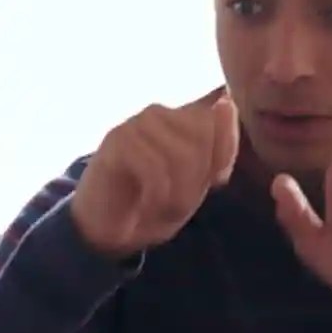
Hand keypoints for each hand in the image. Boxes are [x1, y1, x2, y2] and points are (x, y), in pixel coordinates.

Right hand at [72, 87, 237, 258]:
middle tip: (180, 205)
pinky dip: (157, 197)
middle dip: (197, 181)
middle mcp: (160, 112)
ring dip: (177, 195)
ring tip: (162, 208)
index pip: (222, 118)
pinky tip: (147, 206)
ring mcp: (136, 123)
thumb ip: (219, 147)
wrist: (105, 229)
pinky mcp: (116, 140)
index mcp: (183, 117)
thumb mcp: (199, 182)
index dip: (223, 157)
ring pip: (182, 155)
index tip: (213, 183)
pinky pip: (154, 168)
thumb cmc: (154, 202)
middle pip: (204, 138)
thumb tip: (226, 103)